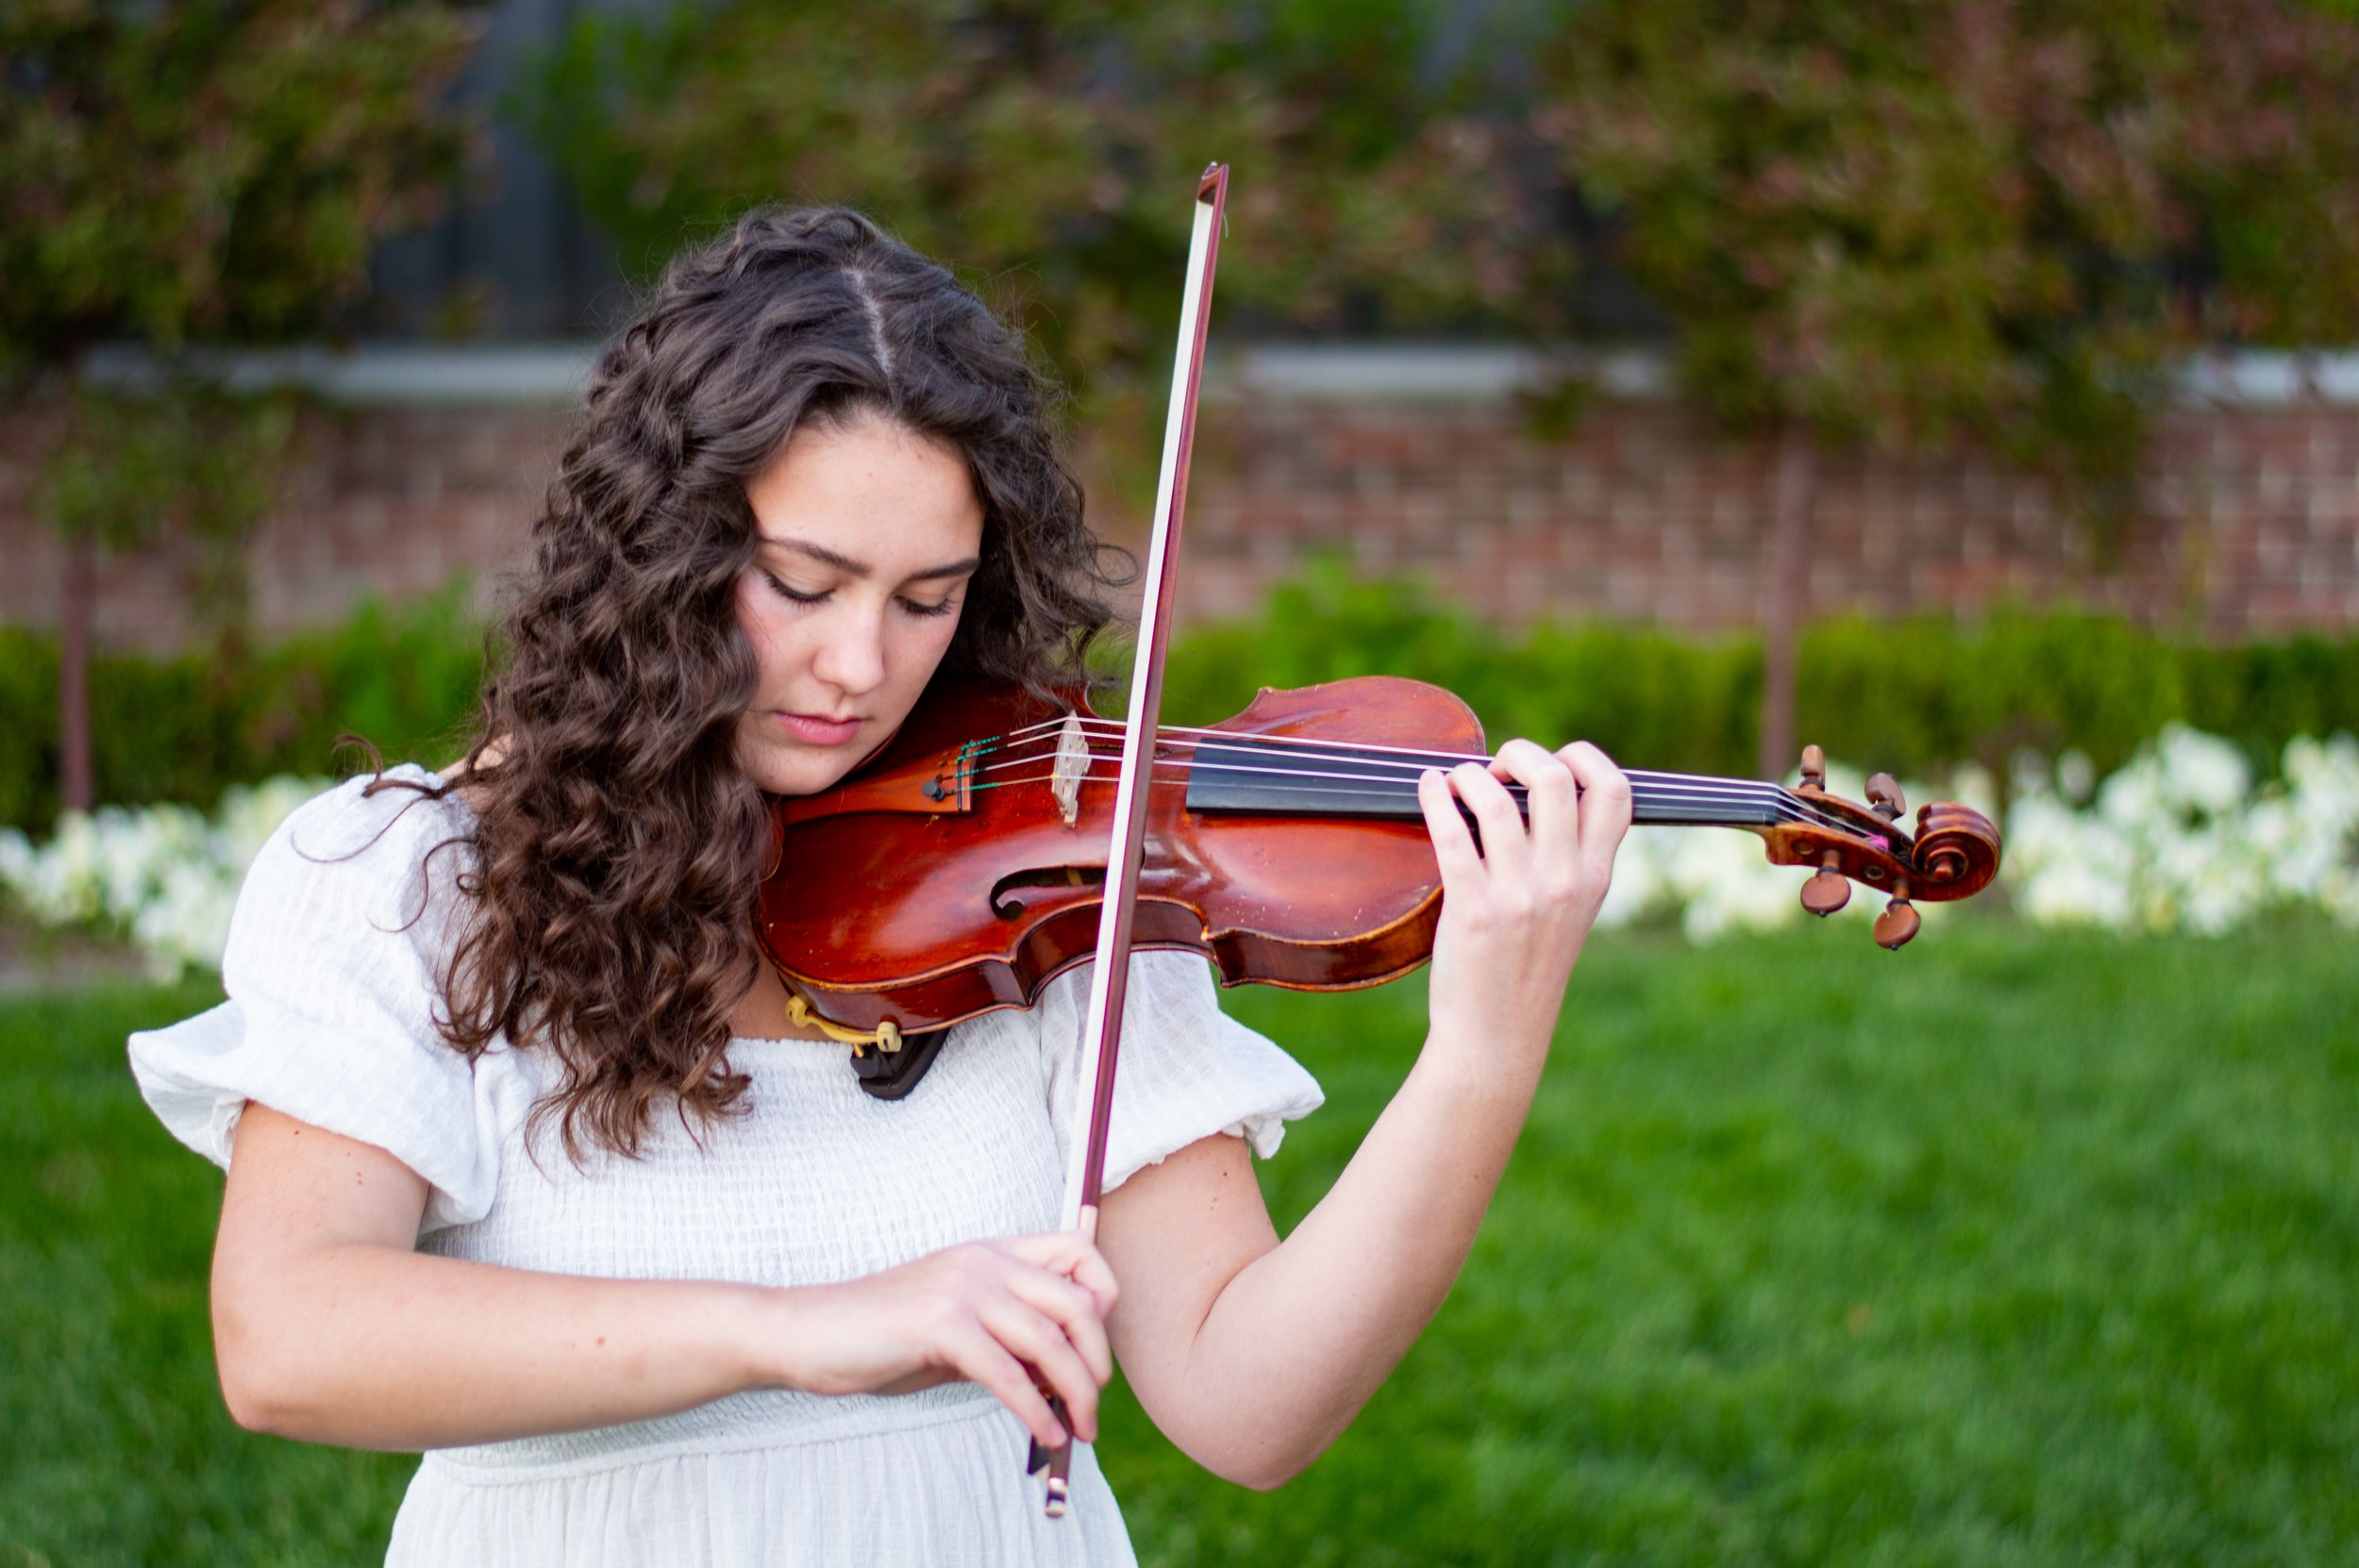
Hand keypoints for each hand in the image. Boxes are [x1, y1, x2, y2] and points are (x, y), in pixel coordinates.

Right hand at [764, 1232, 1118, 1448]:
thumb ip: (1008, 1338)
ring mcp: (963, 1288)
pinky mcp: (940, 1324)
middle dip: (1097, 1358)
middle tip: (1094, 1402)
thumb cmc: (883, 1336)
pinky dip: (1033, 1409)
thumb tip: (1063, 1376)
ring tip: (1080, 1429)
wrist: (809, 1333)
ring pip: (1050, 1339)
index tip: (1096, 1347)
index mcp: (992, 1252)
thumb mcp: (957, 1327)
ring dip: (1076, 1392)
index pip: (1078, 1251)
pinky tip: (1044, 1434)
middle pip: (1078, 1300)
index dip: (1103, 1296)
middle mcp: (985, 1260)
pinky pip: (1008, 1372)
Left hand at [1416, 739, 1631, 1072]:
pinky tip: (1428, 789)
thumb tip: (1536, 788)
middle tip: (1494, 768)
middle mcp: (1565, 882)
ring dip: (1468, 775)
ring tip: (1454, 782)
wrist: (1496, 1036)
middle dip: (1519, 753)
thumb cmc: (1525, 967)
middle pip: (1555, 778)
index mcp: (1595, 878)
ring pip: (1497, 798)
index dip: (1583, 759)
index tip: (1549, 762)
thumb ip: (1569, 857)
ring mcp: (1520, 896)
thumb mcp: (1570, 912)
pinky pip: (1452, 831)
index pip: (1615, 791)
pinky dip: (1434, 796)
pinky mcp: (1474, 910)